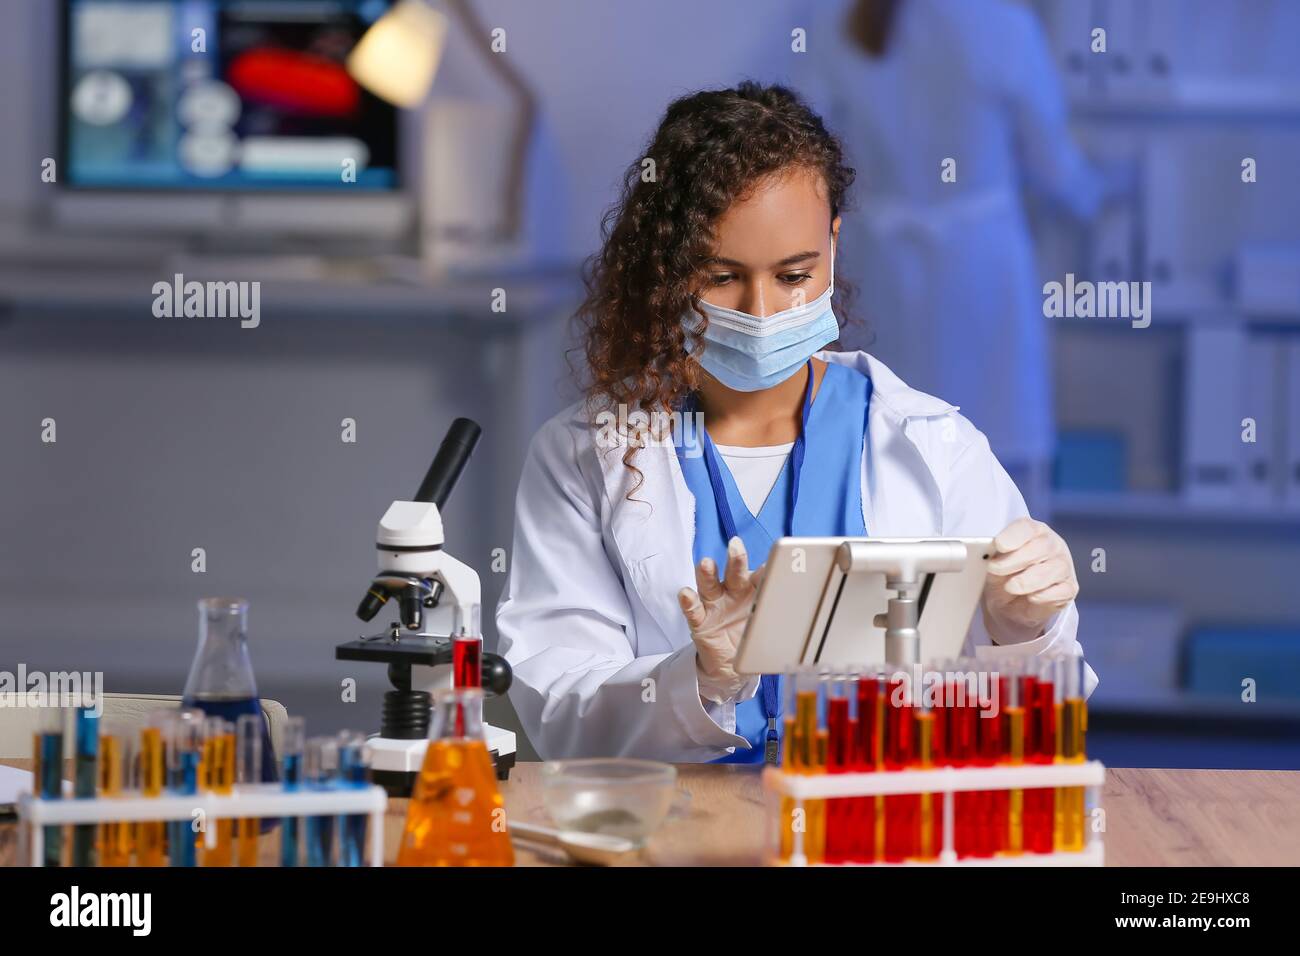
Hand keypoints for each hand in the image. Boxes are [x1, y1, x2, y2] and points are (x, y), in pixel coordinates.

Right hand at [678, 536, 764, 704]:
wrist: (731, 667)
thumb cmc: (751, 639)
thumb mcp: (769, 630)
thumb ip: (780, 620)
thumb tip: (805, 621)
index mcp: (754, 591)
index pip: (760, 577)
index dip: (766, 571)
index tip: (772, 566)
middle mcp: (733, 592)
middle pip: (734, 572)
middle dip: (735, 559)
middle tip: (736, 546)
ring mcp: (715, 604)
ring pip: (710, 585)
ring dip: (708, 573)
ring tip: (706, 564)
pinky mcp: (700, 621)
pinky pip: (693, 609)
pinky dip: (689, 601)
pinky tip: (686, 593)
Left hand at [982, 518, 1077, 644]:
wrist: (1011, 606)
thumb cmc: (1003, 578)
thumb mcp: (992, 565)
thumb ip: (991, 557)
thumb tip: (985, 554)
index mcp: (1033, 532)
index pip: (1027, 527)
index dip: (1013, 535)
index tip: (999, 545)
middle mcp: (1052, 545)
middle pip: (1041, 546)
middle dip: (1015, 560)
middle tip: (996, 569)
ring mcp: (1063, 566)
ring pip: (1054, 568)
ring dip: (1028, 580)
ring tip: (1010, 587)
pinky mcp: (1069, 588)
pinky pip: (1061, 590)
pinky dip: (1043, 596)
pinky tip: (1030, 597)